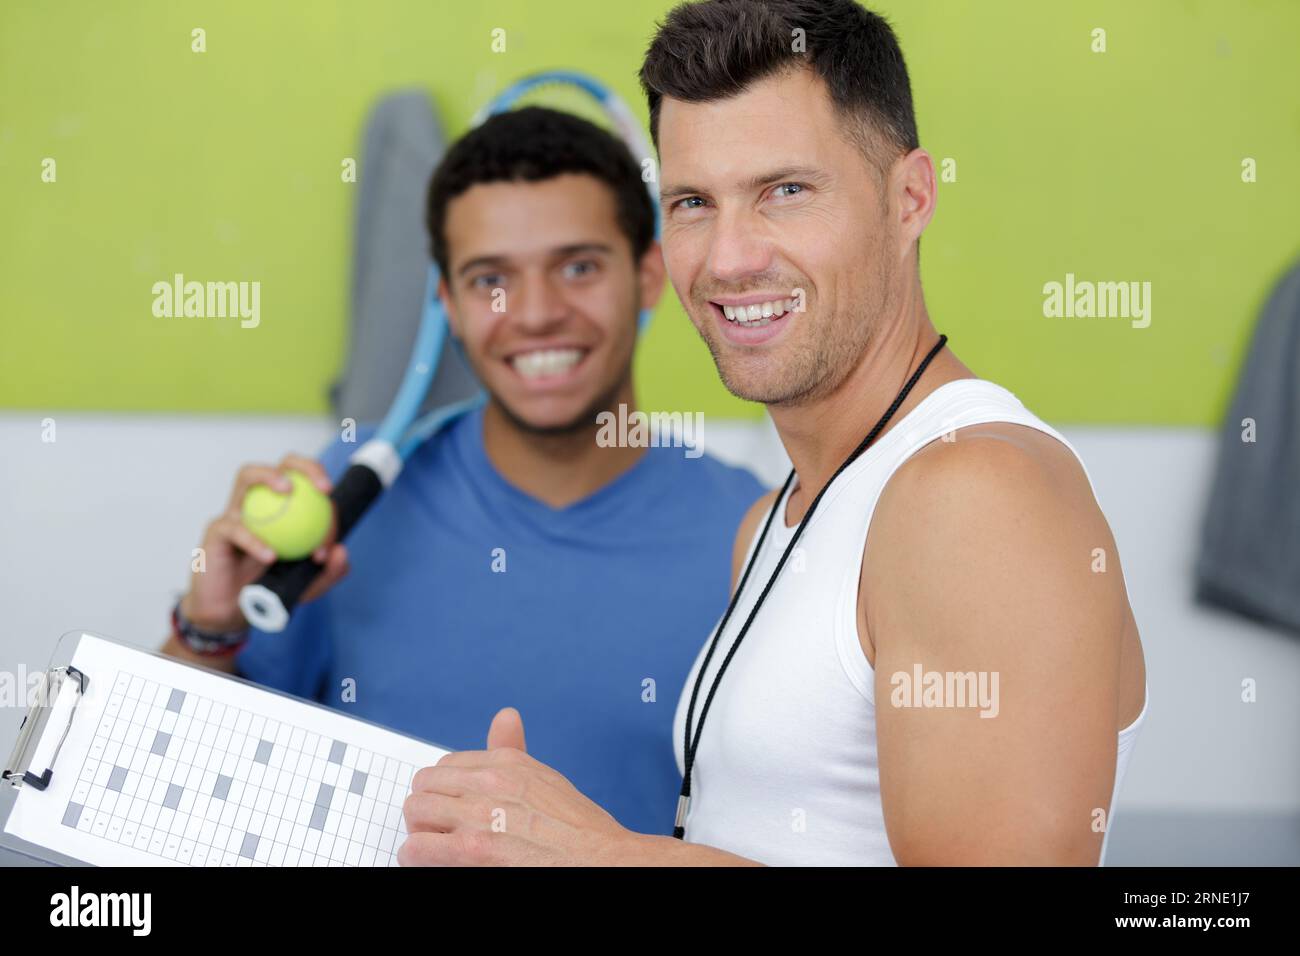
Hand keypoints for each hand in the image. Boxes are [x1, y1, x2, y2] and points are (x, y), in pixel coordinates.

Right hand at [182, 454, 347, 630]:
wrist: (233, 612)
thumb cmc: (271, 589)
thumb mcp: (309, 584)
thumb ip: (330, 571)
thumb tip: (341, 551)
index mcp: (286, 509)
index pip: (310, 488)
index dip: (326, 498)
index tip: (333, 519)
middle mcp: (261, 503)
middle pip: (282, 466)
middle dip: (305, 466)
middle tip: (323, 487)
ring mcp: (237, 512)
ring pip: (248, 476)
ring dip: (269, 475)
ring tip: (287, 490)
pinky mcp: (217, 531)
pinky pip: (234, 527)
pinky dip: (253, 540)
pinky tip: (270, 555)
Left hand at [398, 708, 640, 865]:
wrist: (601, 863)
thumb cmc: (578, 830)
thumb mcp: (546, 778)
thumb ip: (514, 748)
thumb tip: (505, 716)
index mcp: (505, 763)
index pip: (446, 765)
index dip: (446, 790)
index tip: (452, 808)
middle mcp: (488, 783)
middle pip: (424, 785)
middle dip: (427, 809)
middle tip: (440, 831)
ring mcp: (477, 817)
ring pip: (415, 812)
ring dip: (420, 832)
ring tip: (435, 847)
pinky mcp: (470, 852)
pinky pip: (416, 848)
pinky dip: (418, 858)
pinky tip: (433, 862)